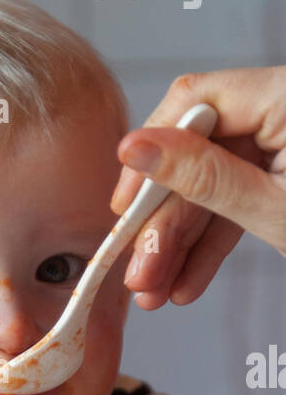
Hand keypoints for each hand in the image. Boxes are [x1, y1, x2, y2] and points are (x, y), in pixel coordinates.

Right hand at [110, 67, 285, 307]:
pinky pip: (242, 198)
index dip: (149, 154)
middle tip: (137, 274)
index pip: (193, 101)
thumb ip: (203, 179)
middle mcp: (285, 108)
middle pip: (198, 152)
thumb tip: (135, 149)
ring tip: (156, 293)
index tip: (124, 207)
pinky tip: (188, 283)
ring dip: (182, 243)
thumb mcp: (276, 210)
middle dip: (164, 221)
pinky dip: (215, 241)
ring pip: (215, 183)